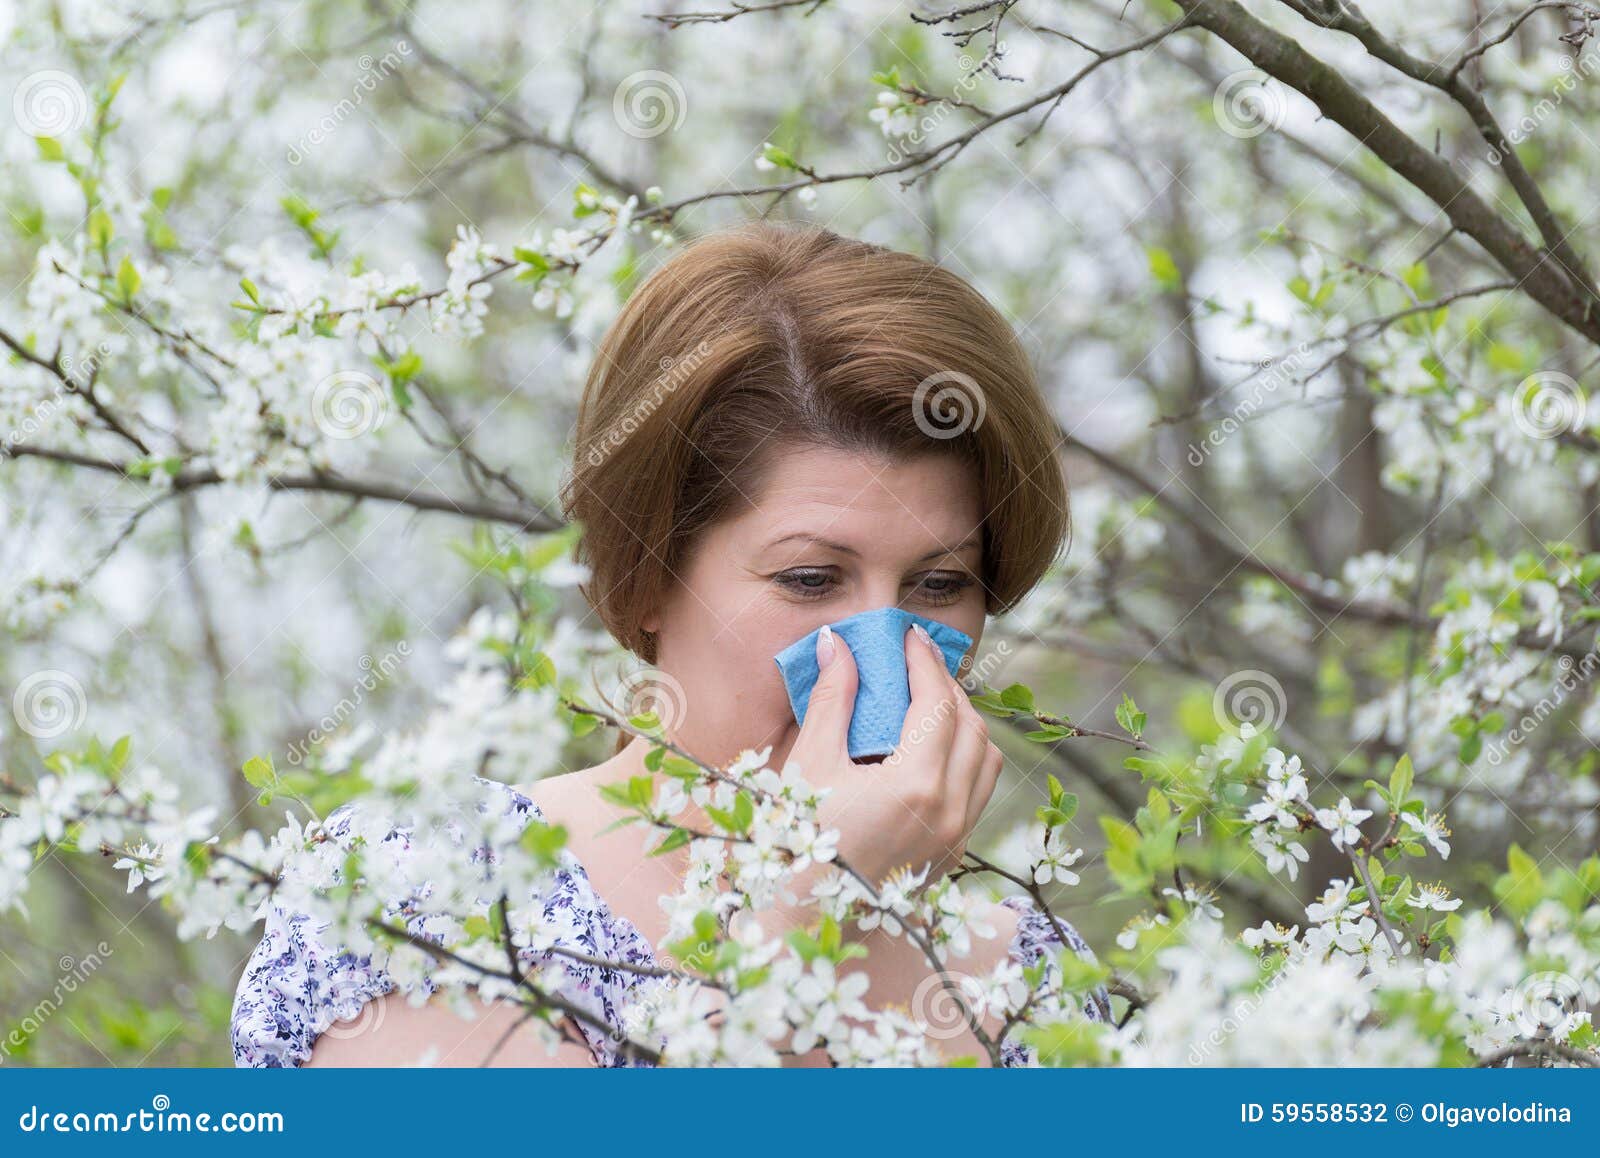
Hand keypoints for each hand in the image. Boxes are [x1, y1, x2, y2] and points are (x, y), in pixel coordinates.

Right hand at [786, 621, 1004, 889]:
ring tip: (930, 700)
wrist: (804, 921)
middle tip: (917, 661)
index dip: (924, 661)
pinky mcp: (952, 854)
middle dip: (947, 686)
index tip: (908, 635)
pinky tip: (932, 747)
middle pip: (971, 725)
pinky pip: (978, 791)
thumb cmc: (797, 842)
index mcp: (916, 786)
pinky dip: (965, 757)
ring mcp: (956, 836)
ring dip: (965, 721)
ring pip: (986, 759)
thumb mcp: (810, 765)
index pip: (937, 703)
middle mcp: (950, 811)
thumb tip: (839, 644)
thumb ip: (832, 699)